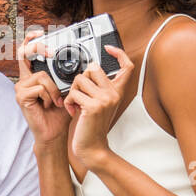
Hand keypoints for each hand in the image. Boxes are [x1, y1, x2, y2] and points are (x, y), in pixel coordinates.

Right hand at [14, 30, 71, 148]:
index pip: (27, 52)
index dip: (31, 39)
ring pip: (42, 75)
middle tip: (52, 51)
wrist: (55, 131)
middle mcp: (24, 79)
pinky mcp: (20, 96)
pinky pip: (40, 87)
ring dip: (54, 89)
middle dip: (39, 48)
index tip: (39, 32)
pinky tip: (48, 105)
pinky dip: (49, 96)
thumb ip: (68, 74)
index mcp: (34, 75)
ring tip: (55, 100)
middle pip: (26, 54)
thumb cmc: (60, 112)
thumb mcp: (67, 88)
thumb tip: (83, 60)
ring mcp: (21, 87)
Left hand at [64, 45, 134, 168]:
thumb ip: (99, 87)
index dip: (119, 53)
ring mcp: (105, 99)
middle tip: (80, 95)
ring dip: (72, 92)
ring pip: (80, 79)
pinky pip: (73, 93)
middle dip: (80, 79)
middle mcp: (114, 94)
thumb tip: (90, 69)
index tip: (108, 48)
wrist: (92, 147)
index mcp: (117, 92)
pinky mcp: (93, 106)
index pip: (126, 66)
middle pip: (93, 67)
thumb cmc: (92, 126)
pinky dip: (68, 102)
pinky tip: (73, 111)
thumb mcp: (100, 104)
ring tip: (76, 104)